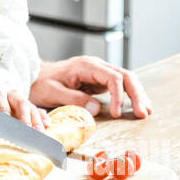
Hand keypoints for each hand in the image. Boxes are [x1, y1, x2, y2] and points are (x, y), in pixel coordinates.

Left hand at [0, 86, 49, 146]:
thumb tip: (3, 136)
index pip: (4, 105)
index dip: (8, 117)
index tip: (12, 129)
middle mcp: (11, 94)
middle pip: (22, 103)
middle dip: (26, 119)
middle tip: (28, 131)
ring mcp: (22, 101)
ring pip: (32, 108)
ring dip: (36, 122)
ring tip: (39, 133)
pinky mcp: (30, 110)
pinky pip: (39, 112)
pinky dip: (42, 119)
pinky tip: (46, 126)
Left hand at [29, 57, 151, 119]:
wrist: (34, 77)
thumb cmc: (40, 83)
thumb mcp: (52, 92)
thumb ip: (73, 99)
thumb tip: (96, 109)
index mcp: (86, 66)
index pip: (112, 78)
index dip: (118, 96)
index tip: (117, 114)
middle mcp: (96, 66)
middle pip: (125, 76)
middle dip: (136, 94)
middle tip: (143, 113)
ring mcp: (98, 72)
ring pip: (125, 80)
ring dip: (137, 95)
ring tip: (145, 111)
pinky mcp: (98, 81)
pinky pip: (119, 86)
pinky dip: (129, 96)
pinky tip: (135, 106)